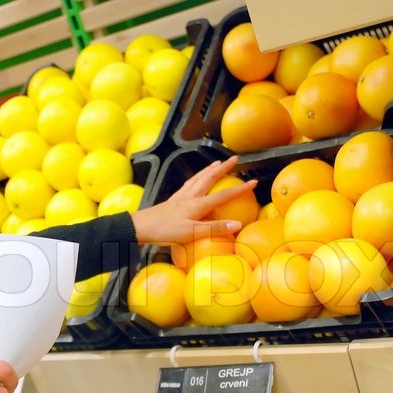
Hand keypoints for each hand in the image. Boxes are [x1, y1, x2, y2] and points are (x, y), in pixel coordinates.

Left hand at [130, 156, 256, 244]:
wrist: (139, 227)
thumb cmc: (164, 231)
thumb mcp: (191, 232)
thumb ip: (214, 228)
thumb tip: (238, 225)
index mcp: (197, 204)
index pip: (223, 195)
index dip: (239, 189)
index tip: (254, 181)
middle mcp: (189, 197)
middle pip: (208, 178)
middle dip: (222, 168)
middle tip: (234, 159)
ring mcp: (179, 197)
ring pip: (197, 179)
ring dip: (208, 170)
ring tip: (216, 164)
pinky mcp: (171, 200)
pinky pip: (187, 184)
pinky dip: (195, 178)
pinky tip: (194, 181)